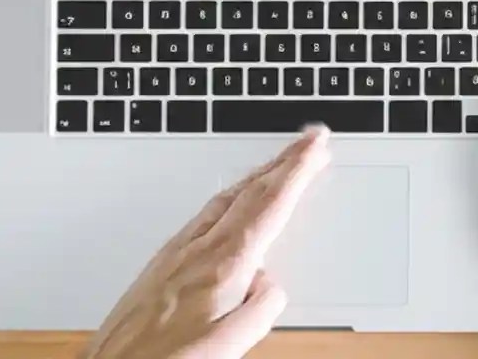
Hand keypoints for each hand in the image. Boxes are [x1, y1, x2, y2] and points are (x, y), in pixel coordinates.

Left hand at [82, 127, 330, 358]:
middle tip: (308, 139)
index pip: (269, 205)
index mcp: (222, 265)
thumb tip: (270, 284)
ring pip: (225, 198)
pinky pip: (204, 213)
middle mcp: (198, 249)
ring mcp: (176, 252)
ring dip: (257, 175)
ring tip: (278, 163)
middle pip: (249, 191)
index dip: (297, 170)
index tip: (316, 145)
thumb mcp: (228, 346)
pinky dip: (230, 196)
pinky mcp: (161, 263)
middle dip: (284, 161)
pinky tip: (229, 202)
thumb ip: (260, 310)